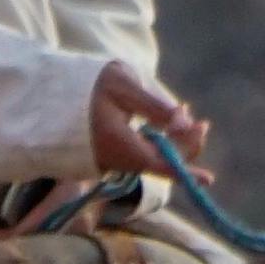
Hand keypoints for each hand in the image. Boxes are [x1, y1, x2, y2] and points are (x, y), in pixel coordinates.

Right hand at [89, 62, 211, 177]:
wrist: (55, 94)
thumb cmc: (91, 85)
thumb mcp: (124, 87)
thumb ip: (156, 106)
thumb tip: (186, 125)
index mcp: (118, 143)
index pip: (158, 166)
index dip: (184, 173)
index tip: (209, 178)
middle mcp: (115, 159)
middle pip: (160, 162)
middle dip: (184, 145)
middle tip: (202, 123)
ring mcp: (113, 159)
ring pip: (153, 157)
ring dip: (174, 140)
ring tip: (185, 113)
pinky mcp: (113, 154)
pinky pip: (143, 153)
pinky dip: (160, 140)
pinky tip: (169, 123)